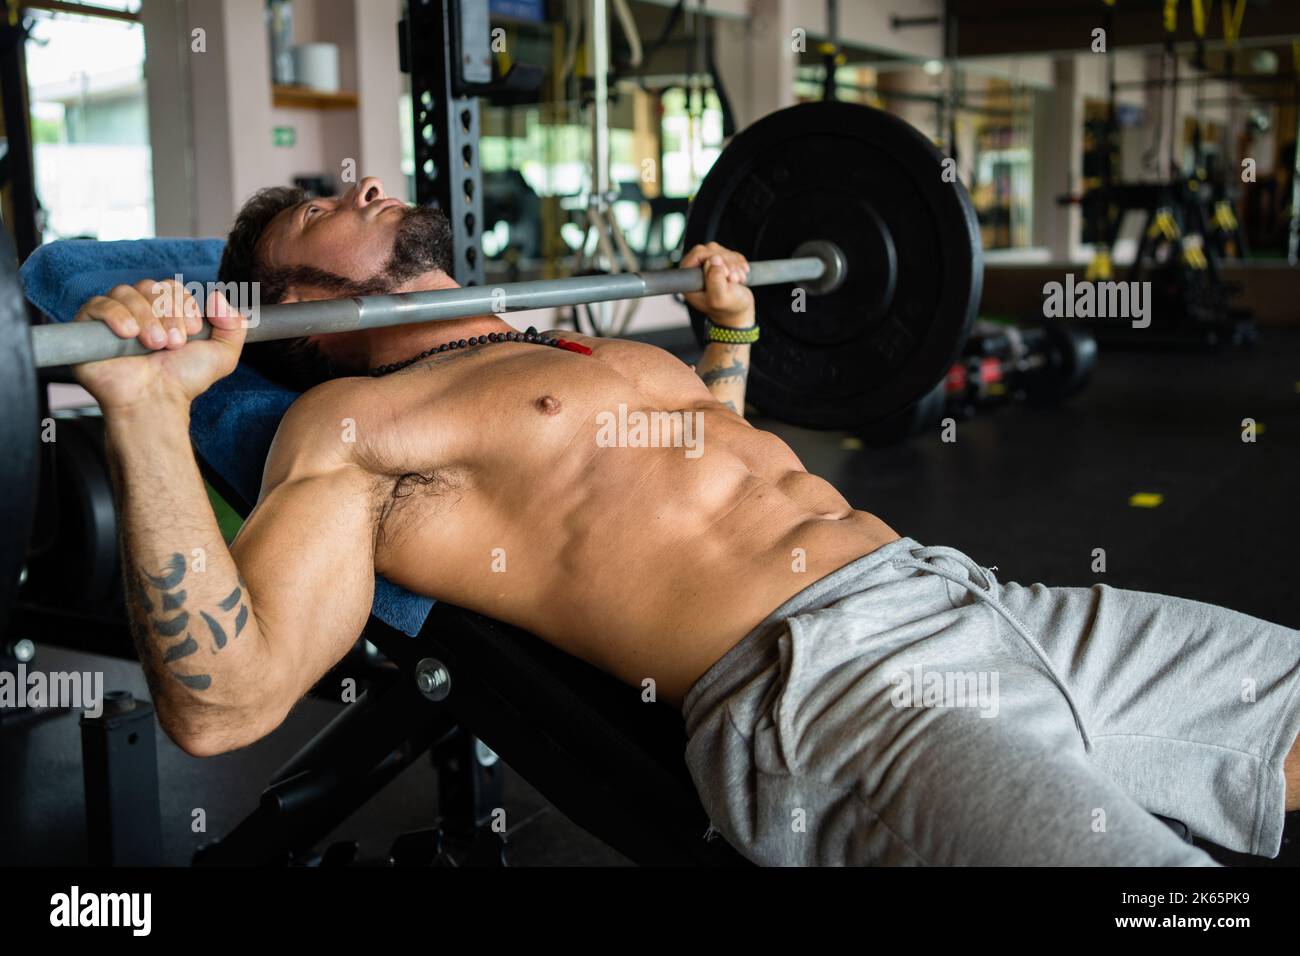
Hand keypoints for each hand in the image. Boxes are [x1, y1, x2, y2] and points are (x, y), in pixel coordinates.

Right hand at [71, 280, 245, 412]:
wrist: (156, 402)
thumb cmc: (183, 380)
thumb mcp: (222, 355)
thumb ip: (234, 326)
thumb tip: (218, 297)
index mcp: (165, 311)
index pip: (172, 287)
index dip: (185, 305)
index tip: (193, 332)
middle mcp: (139, 310)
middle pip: (151, 286)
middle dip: (167, 312)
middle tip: (173, 343)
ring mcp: (113, 318)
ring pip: (126, 292)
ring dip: (146, 316)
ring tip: (154, 344)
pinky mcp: (88, 328)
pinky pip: (97, 304)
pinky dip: (116, 314)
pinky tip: (129, 334)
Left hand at [681, 242, 754, 328]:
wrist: (739, 313)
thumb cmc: (728, 309)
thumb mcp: (720, 299)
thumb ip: (715, 280)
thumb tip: (714, 259)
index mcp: (688, 280)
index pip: (698, 253)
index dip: (714, 259)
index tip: (725, 274)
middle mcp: (695, 271)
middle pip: (711, 250)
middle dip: (727, 262)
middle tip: (733, 279)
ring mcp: (707, 266)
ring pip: (721, 251)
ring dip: (734, 264)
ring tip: (737, 280)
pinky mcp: (719, 265)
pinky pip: (730, 253)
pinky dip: (739, 262)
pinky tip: (741, 275)